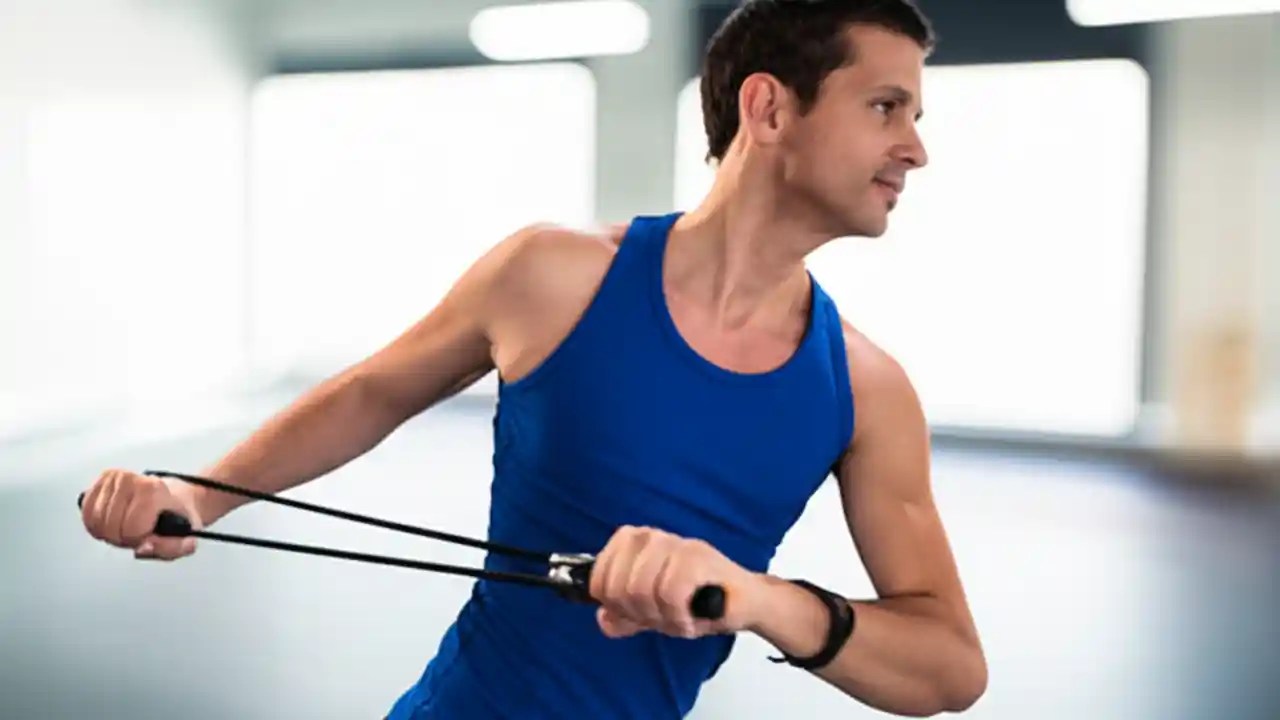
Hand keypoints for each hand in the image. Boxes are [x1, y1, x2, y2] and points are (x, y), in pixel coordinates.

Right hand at [80, 469, 204, 560]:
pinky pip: (86, 510)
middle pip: (109, 525)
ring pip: (95, 519)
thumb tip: (143, 547)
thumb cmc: (176, 519)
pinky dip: (95, 523)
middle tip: (133, 534)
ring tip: (124, 527)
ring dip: (107, 531)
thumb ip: (168, 548)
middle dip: (120, 538)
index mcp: (154, 490)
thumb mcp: (183, 540)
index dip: (136, 539)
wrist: (176, 497)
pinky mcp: (102, 479)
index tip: (145, 536)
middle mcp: (131, 479)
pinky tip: (111, 522)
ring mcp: (114, 477)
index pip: (130, 527)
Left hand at [589, 525, 762, 639]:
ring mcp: (675, 544)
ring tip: (680, 617)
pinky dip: (678, 616)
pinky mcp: (697, 557)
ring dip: (661, 617)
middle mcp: (651, 537)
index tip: (637, 613)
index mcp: (634, 543)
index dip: (614, 605)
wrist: (744, 602)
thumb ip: (624, 616)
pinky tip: (691, 617)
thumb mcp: (652, 613)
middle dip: (639, 614)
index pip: (598, 578)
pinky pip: (669, 593)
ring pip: (639, 589)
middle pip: (617, 587)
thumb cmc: (699, 601)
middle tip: (664, 617)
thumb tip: (603, 618)